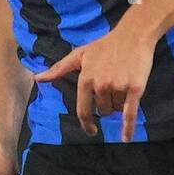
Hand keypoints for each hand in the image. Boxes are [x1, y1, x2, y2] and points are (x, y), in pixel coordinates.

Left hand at [34, 21, 154, 140]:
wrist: (133, 35)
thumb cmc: (105, 45)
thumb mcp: (80, 54)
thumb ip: (59, 69)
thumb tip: (38, 78)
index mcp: (86, 80)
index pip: (83, 110)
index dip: (86, 123)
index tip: (91, 131)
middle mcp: (100, 86)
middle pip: (103, 110)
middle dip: (108, 105)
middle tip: (114, 86)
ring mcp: (118, 87)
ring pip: (117, 109)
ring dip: (120, 104)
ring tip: (124, 84)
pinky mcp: (135, 89)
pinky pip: (130, 113)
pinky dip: (128, 128)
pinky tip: (127, 138)